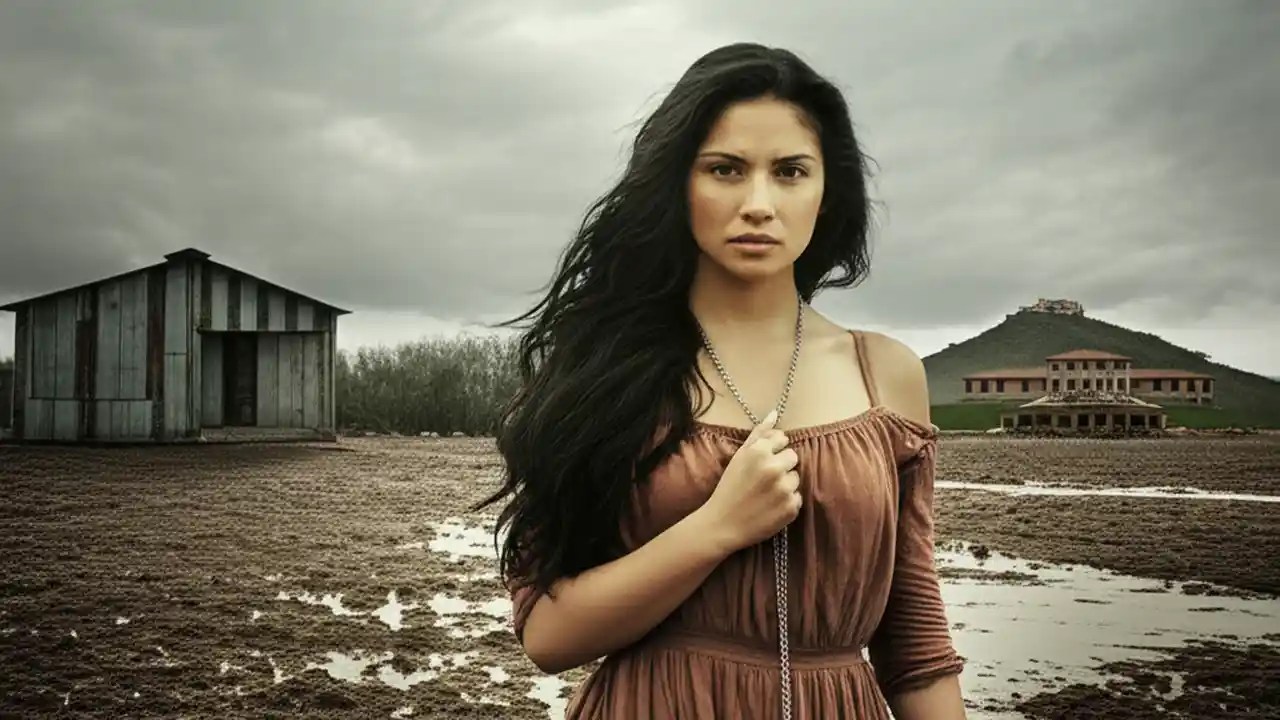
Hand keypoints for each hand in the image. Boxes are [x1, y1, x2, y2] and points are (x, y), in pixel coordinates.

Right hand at [698, 409, 800, 553]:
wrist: (722, 524)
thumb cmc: (729, 488)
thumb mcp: (739, 456)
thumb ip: (759, 433)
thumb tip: (774, 413)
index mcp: (759, 452)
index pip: (783, 440)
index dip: (773, 451)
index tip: (763, 463)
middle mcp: (774, 468)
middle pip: (793, 457)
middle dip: (782, 466)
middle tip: (764, 480)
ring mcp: (784, 489)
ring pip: (796, 478)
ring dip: (785, 484)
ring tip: (766, 494)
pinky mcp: (791, 508)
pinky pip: (797, 498)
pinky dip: (787, 502)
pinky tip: (770, 507)